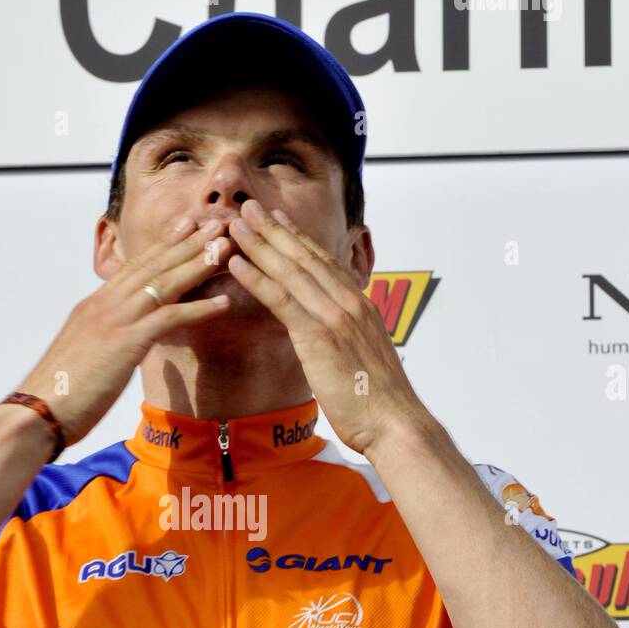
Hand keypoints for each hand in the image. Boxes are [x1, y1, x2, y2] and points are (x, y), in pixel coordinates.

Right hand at [14, 215, 235, 445]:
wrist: (37, 411)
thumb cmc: (57, 394)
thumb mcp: (82, 356)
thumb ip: (102, 342)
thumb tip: (116, 346)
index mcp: (94, 306)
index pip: (133, 267)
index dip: (163, 246)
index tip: (185, 227)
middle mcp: (104, 304)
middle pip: (152, 265)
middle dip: (187, 243)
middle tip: (217, 224)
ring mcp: (114, 320)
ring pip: (163, 283)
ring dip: (198, 263)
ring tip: (226, 248)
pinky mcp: (125, 342)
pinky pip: (168, 318)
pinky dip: (198, 309)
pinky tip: (223, 303)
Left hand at [226, 200, 428, 455]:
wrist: (394, 422)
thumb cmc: (379, 403)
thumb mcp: (365, 361)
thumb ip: (347, 340)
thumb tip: (333, 340)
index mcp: (361, 306)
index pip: (324, 263)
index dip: (298, 238)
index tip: (278, 218)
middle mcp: (349, 302)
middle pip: (305, 256)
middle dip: (274, 228)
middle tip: (248, 205)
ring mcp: (335, 315)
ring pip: (291, 270)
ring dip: (259, 243)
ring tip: (234, 223)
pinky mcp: (319, 334)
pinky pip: (281, 298)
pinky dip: (256, 277)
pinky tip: (235, 263)